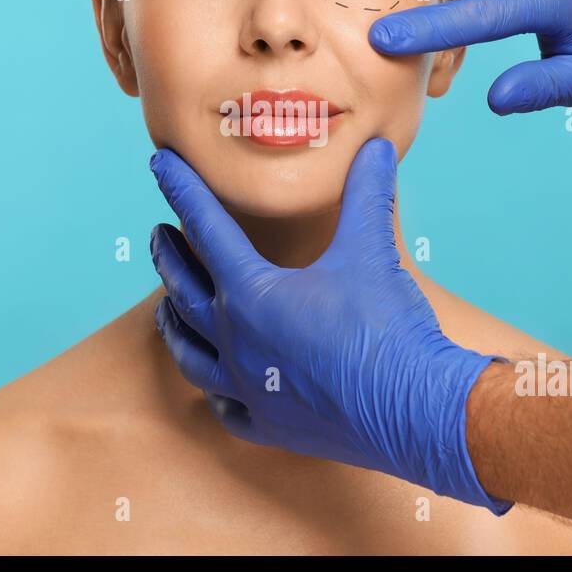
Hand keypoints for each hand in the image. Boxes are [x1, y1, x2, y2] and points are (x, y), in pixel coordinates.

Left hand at [147, 137, 512, 512]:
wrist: (415, 409)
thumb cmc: (387, 327)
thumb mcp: (372, 249)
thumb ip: (367, 193)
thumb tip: (377, 147)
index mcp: (252, 294)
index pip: (205, 228)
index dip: (182, 190)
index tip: (160, 165)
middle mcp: (236, 342)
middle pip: (185, 291)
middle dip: (168, 258)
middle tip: (156, 235)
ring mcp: (249, 388)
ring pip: (191, 355)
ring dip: (174, 325)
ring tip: (166, 307)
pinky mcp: (271, 425)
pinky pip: (227, 406)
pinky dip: (216, 389)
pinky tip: (217, 385)